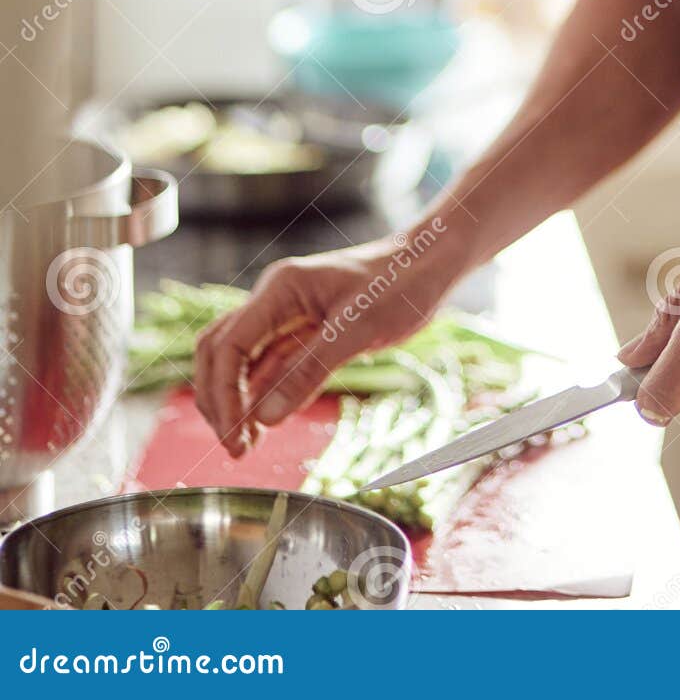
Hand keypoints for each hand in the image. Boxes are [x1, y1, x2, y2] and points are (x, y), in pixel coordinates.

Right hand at [194, 229, 458, 455]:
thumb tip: (264, 418)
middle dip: (218, 399)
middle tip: (235, 446)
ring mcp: (288, 314)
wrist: (430, 262)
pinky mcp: (305, 330)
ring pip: (241, 360)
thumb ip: (309, 371)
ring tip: (245, 444)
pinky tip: (264, 425)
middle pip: (221, 351)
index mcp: (281, 288)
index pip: (228, 344)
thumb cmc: (401, 282)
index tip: (234, 435)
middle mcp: (276, 299)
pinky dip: (260, 394)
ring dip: (236, 400)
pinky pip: (269, 365)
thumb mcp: (359, 329)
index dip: (223, 393)